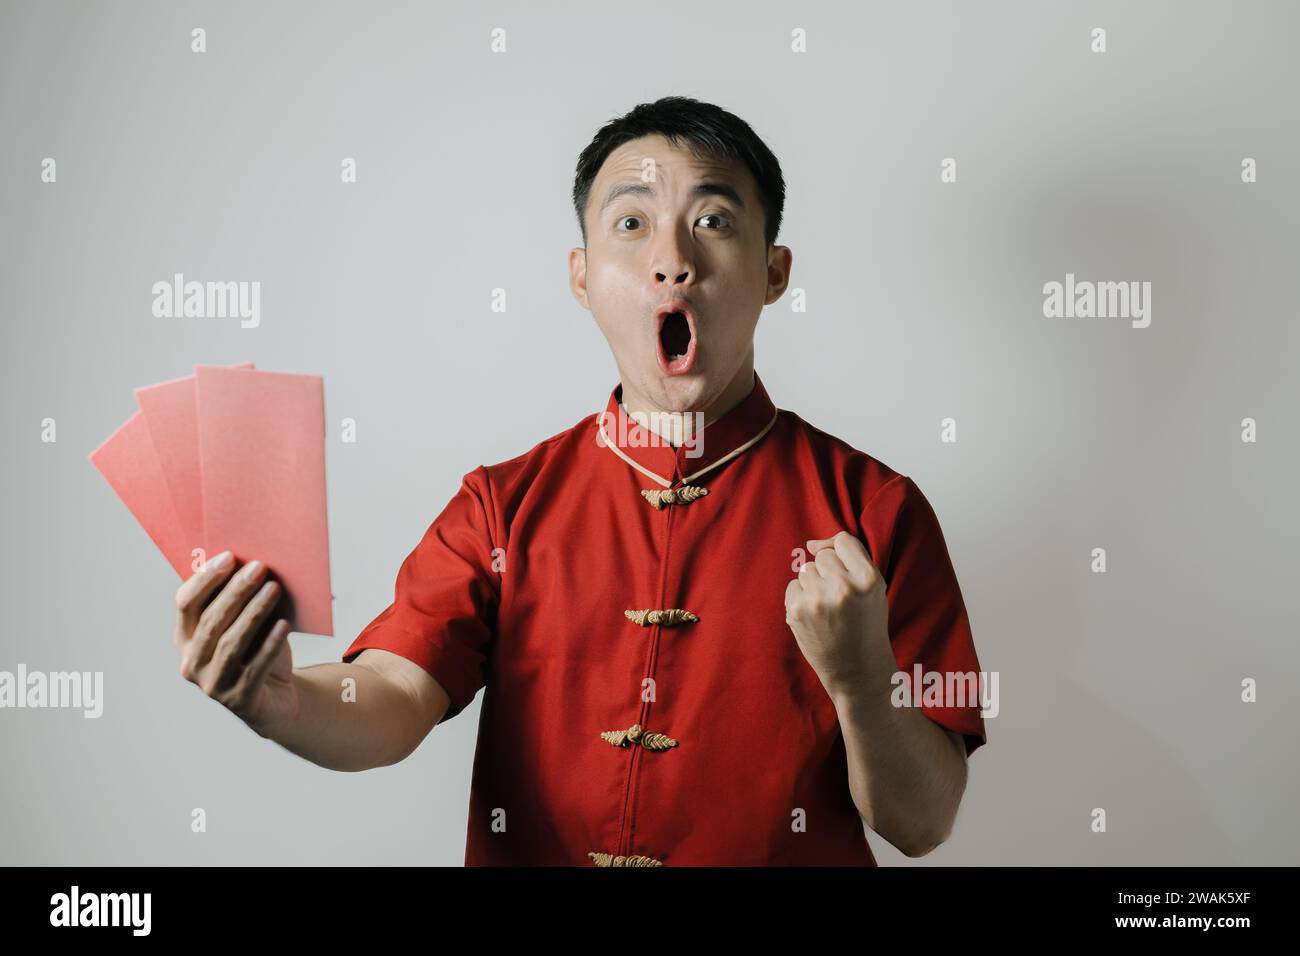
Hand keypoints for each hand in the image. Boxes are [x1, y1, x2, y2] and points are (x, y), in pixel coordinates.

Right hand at [173, 551, 297, 734]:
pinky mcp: (240, 699)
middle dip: (235, 591)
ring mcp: (213, 684)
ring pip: (231, 643)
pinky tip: (284, 624)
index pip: (185, 603)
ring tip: (274, 588)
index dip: (205, 579)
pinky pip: (255, 667)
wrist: (276, 698)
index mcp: (184, 638)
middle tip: (259, 567)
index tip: (229, 556)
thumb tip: (254, 564)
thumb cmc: (257, 651)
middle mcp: (192, 662)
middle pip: (211, 621)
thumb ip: (240, 602)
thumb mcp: (245, 625)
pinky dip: (270, 644)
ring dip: (254, 612)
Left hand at [784, 531, 890, 693]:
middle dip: (828, 574)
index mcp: (868, 579)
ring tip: (828, 610)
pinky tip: (815, 617)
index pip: (844, 541)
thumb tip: (811, 545)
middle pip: (823, 557)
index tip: (843, 572)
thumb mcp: (873, 588)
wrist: (856, 668)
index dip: (841, 554)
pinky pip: (793, 586)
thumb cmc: (865, 623)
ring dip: (814, 586)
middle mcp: (843, 586)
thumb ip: (850, 558)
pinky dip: (801, 598)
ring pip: (806, 571)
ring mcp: (818, 599)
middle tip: (839, 600)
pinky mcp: (798, 610)